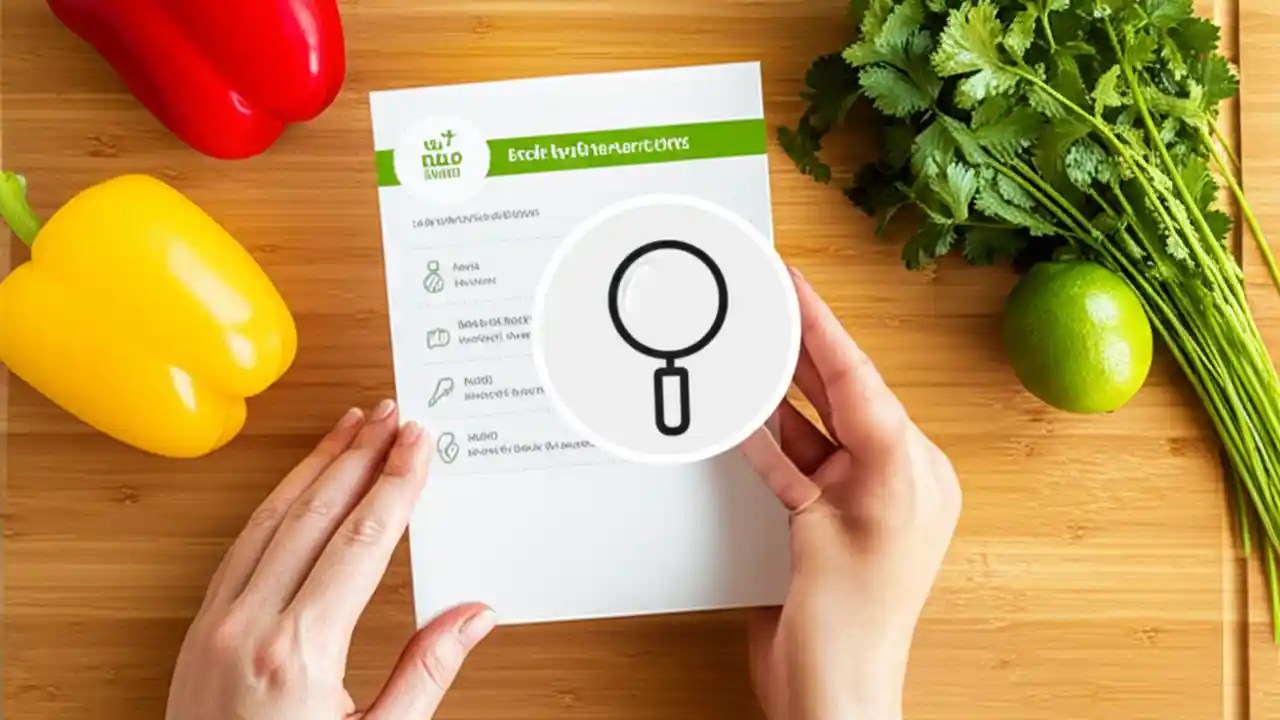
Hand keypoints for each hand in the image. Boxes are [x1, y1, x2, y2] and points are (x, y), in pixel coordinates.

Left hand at [166, 400, 494, 718]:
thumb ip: (426, 674)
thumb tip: (474, 616)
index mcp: (300, 652)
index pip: (361, 540)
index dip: (395, 483)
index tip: (418, 443)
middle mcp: (249, 627)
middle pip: (315, 514)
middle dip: (358, 455)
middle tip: (392, 414)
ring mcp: (216, 625)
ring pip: (270, 519)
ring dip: (314, 467)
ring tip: (350, 428)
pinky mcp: (199, 633)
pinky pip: (240, 546)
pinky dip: (275, 504)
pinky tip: (299, 487)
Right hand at [741, 270, 960, 719]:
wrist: (828, 694)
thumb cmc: (850, 629)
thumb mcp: (833, 527)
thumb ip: (809, 457)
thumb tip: (785, 400)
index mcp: (915, 472)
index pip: (861, 381)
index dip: (823, 325)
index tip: (793, 282)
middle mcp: (891, 479)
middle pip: (838, 393)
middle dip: (800, 345)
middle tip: (764, 295)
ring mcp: (855, 499)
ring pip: (812, 424)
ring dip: (778, 388)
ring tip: (745, 338)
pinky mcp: (823, 519)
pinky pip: (795, 462)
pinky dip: (766, 440)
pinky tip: (740, 411)